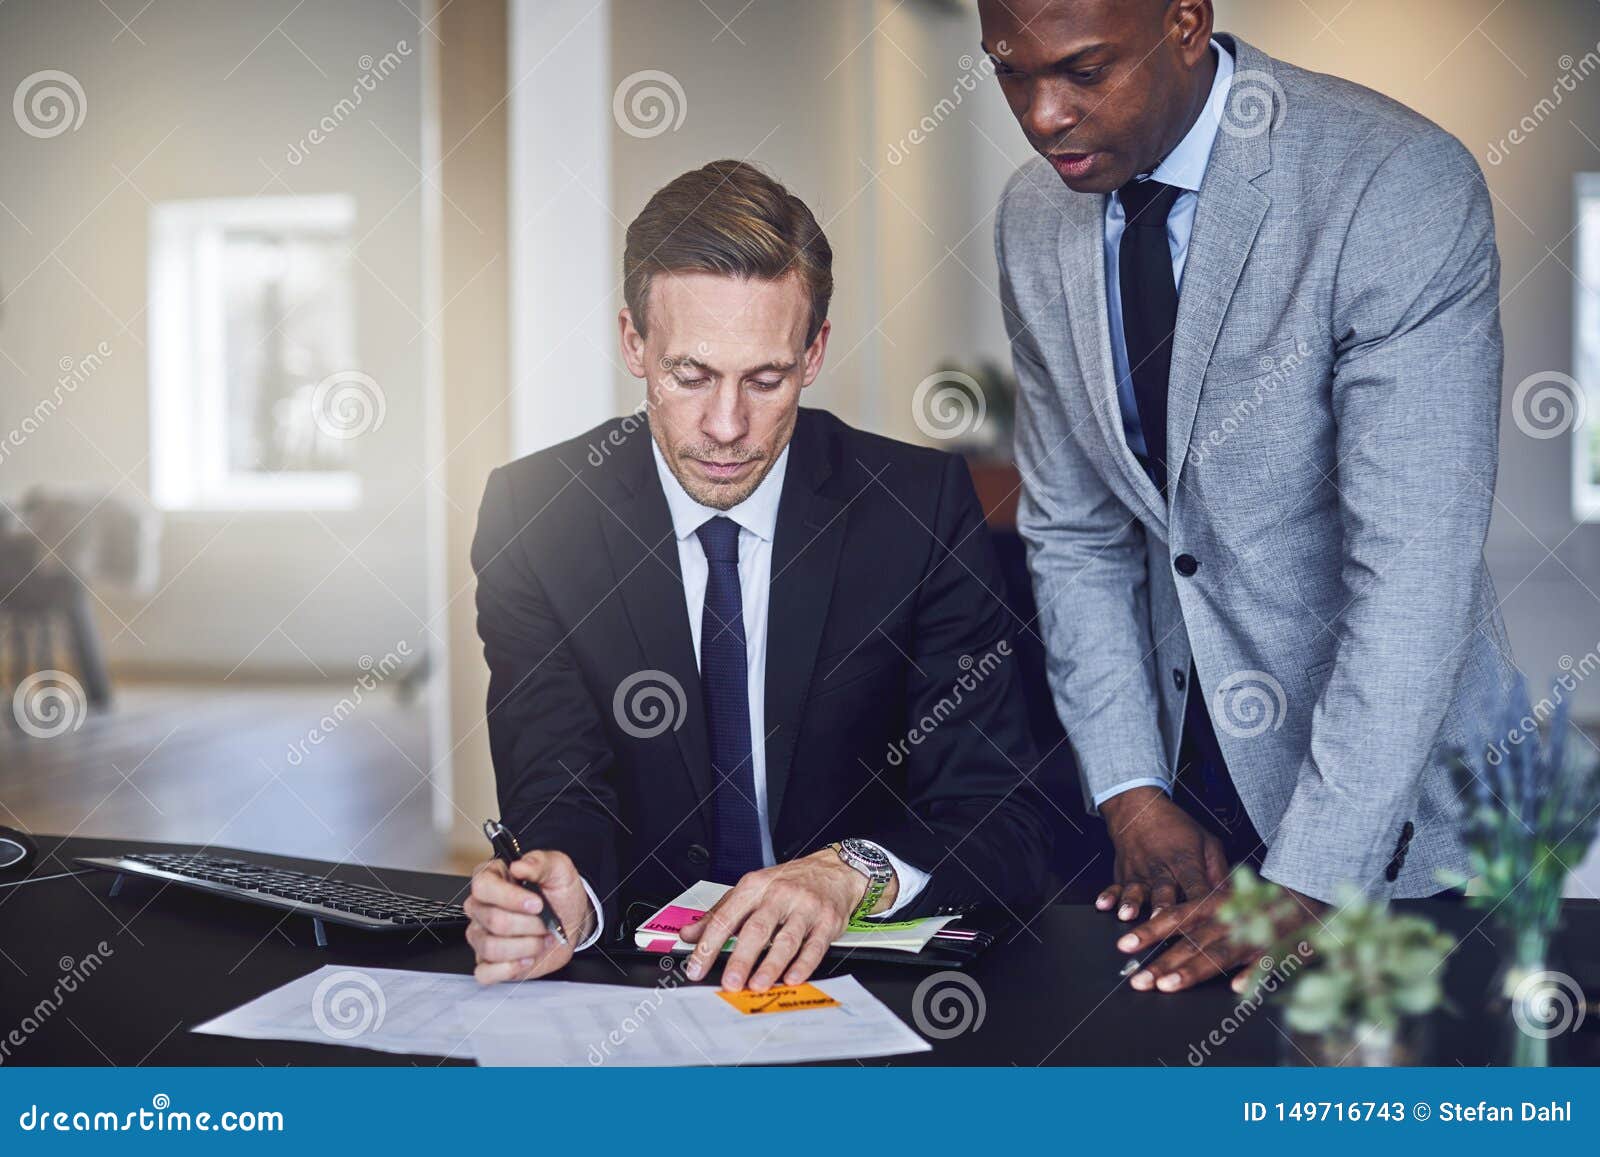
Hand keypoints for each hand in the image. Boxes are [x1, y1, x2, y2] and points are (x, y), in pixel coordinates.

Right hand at [463, 850, 596, 984]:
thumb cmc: (559, 893)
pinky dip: (510, 968)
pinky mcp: (488, 961)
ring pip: (491, 947)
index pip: (483, 887)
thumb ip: (540, 862)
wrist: (570, 920)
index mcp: (491, 878)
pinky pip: (484, 972)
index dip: (510, 897)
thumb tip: (519, 865)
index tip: (537, 903)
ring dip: (526, 946)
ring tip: (540, 939)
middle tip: (545, 922)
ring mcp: (481, 936)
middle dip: (529, 925)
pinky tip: (527, 958)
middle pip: (493, 920)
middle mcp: (481, 907)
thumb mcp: (558, 868)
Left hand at [678, 849, 891, 991]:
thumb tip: (688, 935)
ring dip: (771, 965)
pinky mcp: (826, 921)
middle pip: (756, 929)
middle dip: (741, 958)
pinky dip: (803, 964)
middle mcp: (778, 895)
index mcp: (753, 886)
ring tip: (758, 984)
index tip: (696, 967)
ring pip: (786, 939)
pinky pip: (814, 946)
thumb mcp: (750, 890)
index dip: (708, 945)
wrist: (833, 870)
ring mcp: (804, 908)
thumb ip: (719, 913)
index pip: (725, 917)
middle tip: (730, 981)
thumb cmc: (788, 882)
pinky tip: (792, 978)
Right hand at [1096, 786, 1227, 920]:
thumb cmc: (1175, 827)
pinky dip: (1108, 895)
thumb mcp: (1207, 842)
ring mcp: (1140, 872)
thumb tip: (1231, 898)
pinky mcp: (1123, 875)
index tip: (1205, 919)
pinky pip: (1114, 886)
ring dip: (1132, 903)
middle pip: (1164, 891)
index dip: (1201, 903)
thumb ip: (1219, 872)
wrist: (1138, 809)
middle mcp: (1161, 868)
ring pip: (1137, 891)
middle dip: (1163, 907)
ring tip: (1128, 915)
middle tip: (1162, 922)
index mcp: (1185, 860)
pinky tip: (1103, 904)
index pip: (1196, 885)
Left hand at [1115, 882, 1324, 993]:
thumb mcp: (1224, 901)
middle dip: (1162, 962)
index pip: (1176, 917)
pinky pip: (1267, 965)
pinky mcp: (1282, 951)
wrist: (1308, 897)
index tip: (1124, 946)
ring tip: (1169, 985)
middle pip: (1191, 943)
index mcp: (1215, 905)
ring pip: (1220, 954)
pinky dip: (1252, 975)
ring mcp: (1255, 935)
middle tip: (1138, 980)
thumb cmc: (1257, 902)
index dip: (1149, 931)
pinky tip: (1236, 988)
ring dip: (1194, 970)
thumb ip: (1196, 915)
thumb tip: (1158, 927)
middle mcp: (1230, 919)